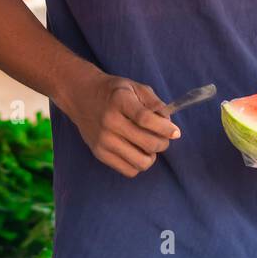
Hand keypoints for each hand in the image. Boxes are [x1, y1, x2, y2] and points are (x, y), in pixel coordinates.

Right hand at [63, 71, 179, 178]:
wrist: (80, 96)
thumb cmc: (113, 91)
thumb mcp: (134, 87)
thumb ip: (154, 103)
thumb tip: (169, 123)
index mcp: (119, 100)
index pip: (146, 119)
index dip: (165, 128)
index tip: (175, 132)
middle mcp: (109, 121)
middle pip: (147, 143)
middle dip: (163, 143)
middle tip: (163, 138)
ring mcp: (103, 140)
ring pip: (140, 162)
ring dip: (151, 156)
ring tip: (148, 146)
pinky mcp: (99, 153)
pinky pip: (129, 170)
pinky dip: (138, 164)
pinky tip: (136, 151)